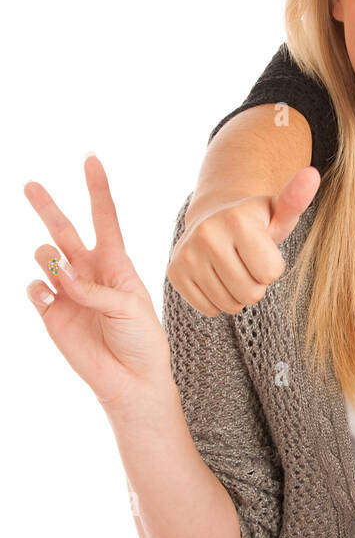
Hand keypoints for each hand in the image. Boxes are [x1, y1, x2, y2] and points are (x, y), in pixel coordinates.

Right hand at [24, 154, 174, 410]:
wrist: (130, 380)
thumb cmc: (141, 341)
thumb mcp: (129, 309)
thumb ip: (95, 290)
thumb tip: (60, 276)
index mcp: (116, 263)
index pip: (105, 217)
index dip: (97, 188)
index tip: (90, 158)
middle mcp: (89, 272)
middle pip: (64, 229)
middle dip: (47, 206)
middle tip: (29, 183)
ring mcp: (68, 291)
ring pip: (45, 256)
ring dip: (47, 256)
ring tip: (59, 270)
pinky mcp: (51, 312)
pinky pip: (35, 288)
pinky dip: (38, 287)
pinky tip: (50, 296)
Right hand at [167, 167, 321, 314]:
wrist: (213, 219)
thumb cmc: (255, 221)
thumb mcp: (278, 212)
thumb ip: (296, 199)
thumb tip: (312, 175)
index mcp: (237, 220)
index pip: (270, 273)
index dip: (272, 267)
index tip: (263, 251)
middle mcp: (207, 234)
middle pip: (251, 293)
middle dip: (256, 283)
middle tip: (248, 262)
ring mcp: (187, 254)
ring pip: (230, 305)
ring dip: (238, 294)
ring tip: (233, 268)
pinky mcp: (175, 272)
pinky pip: (210, 309)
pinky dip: (218, 299)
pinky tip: (216, 276)